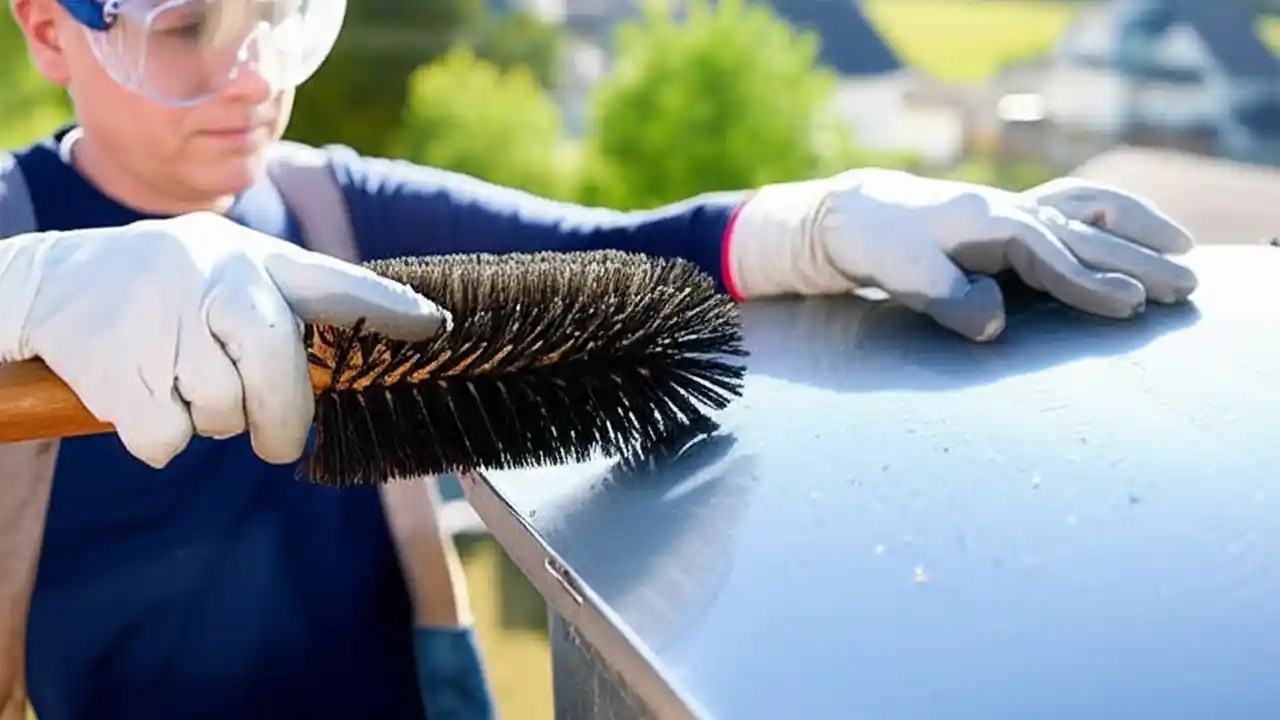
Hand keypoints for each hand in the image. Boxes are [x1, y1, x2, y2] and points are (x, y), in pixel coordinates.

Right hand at [0, 212, 447, 467]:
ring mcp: (161, 315)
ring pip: (221, 410)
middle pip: (275, 362)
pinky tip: (141, 394)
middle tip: (278, 444)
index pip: (333, 282)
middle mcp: (214, 275)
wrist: (49, 282)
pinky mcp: (114, 363)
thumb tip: (364, 364)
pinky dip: (160, 436)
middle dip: (282, 418)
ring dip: (209, 420)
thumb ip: (287, 309)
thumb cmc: (169, 292)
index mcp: (253, 256)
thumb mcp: (227, 273)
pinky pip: (168, 437)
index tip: (436, 328)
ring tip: (179, 380)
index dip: (386, 310)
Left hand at [726, 169, 1196, 340]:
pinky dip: (1111, 214)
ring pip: (1089, 212)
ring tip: (1184, 248)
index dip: (1089, 282)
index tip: (1128, 304)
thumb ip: (952, 302)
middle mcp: (1010, 210)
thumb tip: (997, 325)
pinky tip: (1133, 228)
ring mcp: (1015, 208)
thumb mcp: (907, 278)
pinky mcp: (1013, 215)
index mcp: (988, 224)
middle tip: (1185, 286)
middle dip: (1137, 261)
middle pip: (1085, 234)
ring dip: (1137, 228)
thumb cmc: (880, 245)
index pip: (1050, 256)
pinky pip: (1074, 206)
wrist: (858, 214)